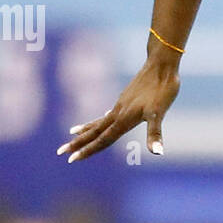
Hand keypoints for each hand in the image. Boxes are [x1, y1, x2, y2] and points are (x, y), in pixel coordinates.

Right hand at [55, 57, 179, 162]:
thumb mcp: (160, 113)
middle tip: (60, 152)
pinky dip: (101, 119)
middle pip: (95, 132)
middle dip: (78, 143)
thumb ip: (155, 133)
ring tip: (72, 134)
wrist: (161, 63)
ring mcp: (121, 105)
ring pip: (100, 121)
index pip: (102, 140)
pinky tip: (104, 117)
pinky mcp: (126, 98)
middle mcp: (118, 113)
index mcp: (124, 119)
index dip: (88, 150)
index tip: (71, 159)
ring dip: (86, 130)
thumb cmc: (162, 88)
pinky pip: (109, 113)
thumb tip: (157, 152)